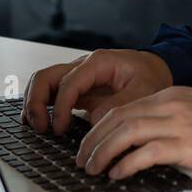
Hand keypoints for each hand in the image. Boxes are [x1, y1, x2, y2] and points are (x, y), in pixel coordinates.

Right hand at [21, 49, 172, 135]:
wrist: (157, 70)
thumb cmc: (152, 77)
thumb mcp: (145, 90)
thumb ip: (120, 104)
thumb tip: (93, 121)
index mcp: (99, 62)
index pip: (69, 83)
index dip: (61, 107)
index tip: (60, 128)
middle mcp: (83, 66)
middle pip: (46, 77)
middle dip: (37, 101)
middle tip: (40, 127)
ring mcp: (78, 77)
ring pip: (44, 83)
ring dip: (34, 104)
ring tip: (35, 127)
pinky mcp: (78, 89)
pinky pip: (52, 94)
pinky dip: (43, 107)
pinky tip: (40, 123)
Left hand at [75, 86, 191, 179]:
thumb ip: (171, 113)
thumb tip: (145, 130)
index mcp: (171, 96)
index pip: (123, 107)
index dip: (99, 126)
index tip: (88, 142)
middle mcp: (171, 106)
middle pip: (118, 118)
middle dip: (93, 140)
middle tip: (82, 158)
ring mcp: (179, 124)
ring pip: (127, 132)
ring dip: (103, 152)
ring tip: (93, 168)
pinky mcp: (189, 145)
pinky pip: (148, 152)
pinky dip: (127, 163)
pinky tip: (118, 173)